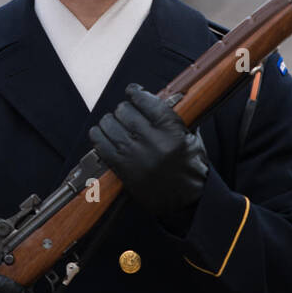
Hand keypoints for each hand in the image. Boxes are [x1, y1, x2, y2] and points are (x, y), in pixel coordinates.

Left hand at [87, 83, 208, 228]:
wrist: (188, 201)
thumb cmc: (191, 170)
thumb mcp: (192, 139)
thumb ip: (175, 119)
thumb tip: (157, 99)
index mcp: (172, 131)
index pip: (147, 101)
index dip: (136, 92)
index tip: (133, 91)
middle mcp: (152, 141)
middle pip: (125, 110)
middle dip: (124, 108)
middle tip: (126, 111)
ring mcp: (135, 156)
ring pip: (110, 124)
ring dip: (110, 120)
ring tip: (112, 122)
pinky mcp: (123, 169)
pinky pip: (101, 144)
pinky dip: (98, 136)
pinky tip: (101, 134)